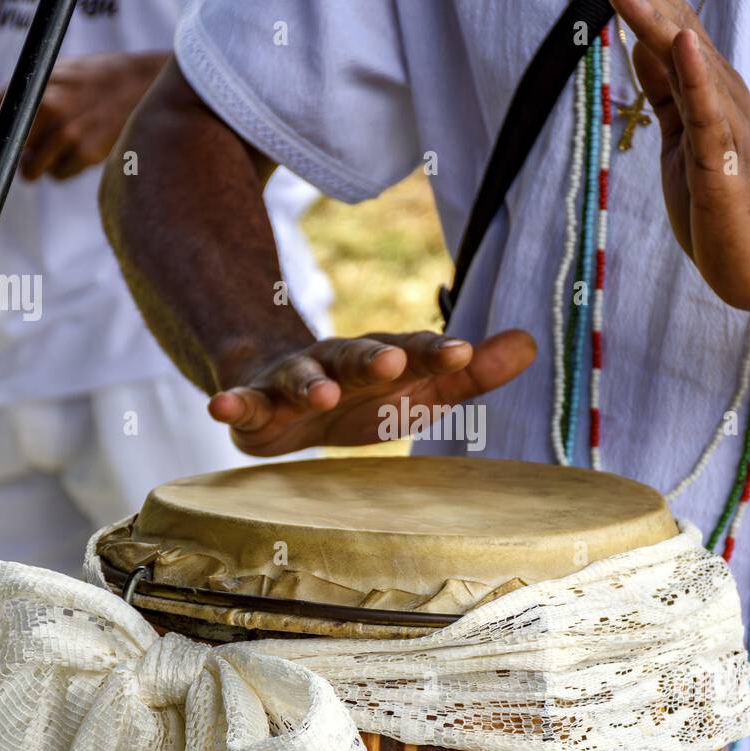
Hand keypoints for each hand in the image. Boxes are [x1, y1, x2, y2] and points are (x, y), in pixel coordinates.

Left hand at [12, 52, 167, 181]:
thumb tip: (4, 120)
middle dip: (21, 154)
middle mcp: (48, 108)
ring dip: (42, 165)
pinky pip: (59, 174)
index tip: (9, 142)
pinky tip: (80, 150)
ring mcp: (68, 132)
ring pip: (33, 168)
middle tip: (32, 151)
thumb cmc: (95, 78)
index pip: (1, 120)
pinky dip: (65, 169)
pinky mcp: (87, 152)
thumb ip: (27, 94)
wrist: (140, 82)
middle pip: (13, 149)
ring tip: (61, 147)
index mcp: (34, 87)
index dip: (4, 136)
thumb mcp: (57, 73)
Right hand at [208, 329, 536, 455]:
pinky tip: (219, 407)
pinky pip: (242, 402)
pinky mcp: (255, 405)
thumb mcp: (420, 388)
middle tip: (393, 362)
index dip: (435, 352)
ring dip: (310, 383)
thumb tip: (531, 342)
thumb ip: (472, 374)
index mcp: (384, 359)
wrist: (281, 388)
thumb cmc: (365, 394)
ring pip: (300, 377)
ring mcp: (292, 380)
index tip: (462, 352)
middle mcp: (339, 362)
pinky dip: (231, 404)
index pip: (413, 351)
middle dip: (374, 358)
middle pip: (357, 355)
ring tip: (321, 392)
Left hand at [587, 0, 749, 322]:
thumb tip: (640, 44)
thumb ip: (667, 90)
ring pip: (684, 56)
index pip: (670, 25)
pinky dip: (694, 75)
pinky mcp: (723, 160)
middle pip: (674, 25)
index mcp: (706, 90)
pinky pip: (707, 113)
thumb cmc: (719, 207)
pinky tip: (680, 42)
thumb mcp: (682, 138)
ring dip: (651, 11)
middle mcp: (719, 94)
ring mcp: (722, 124)